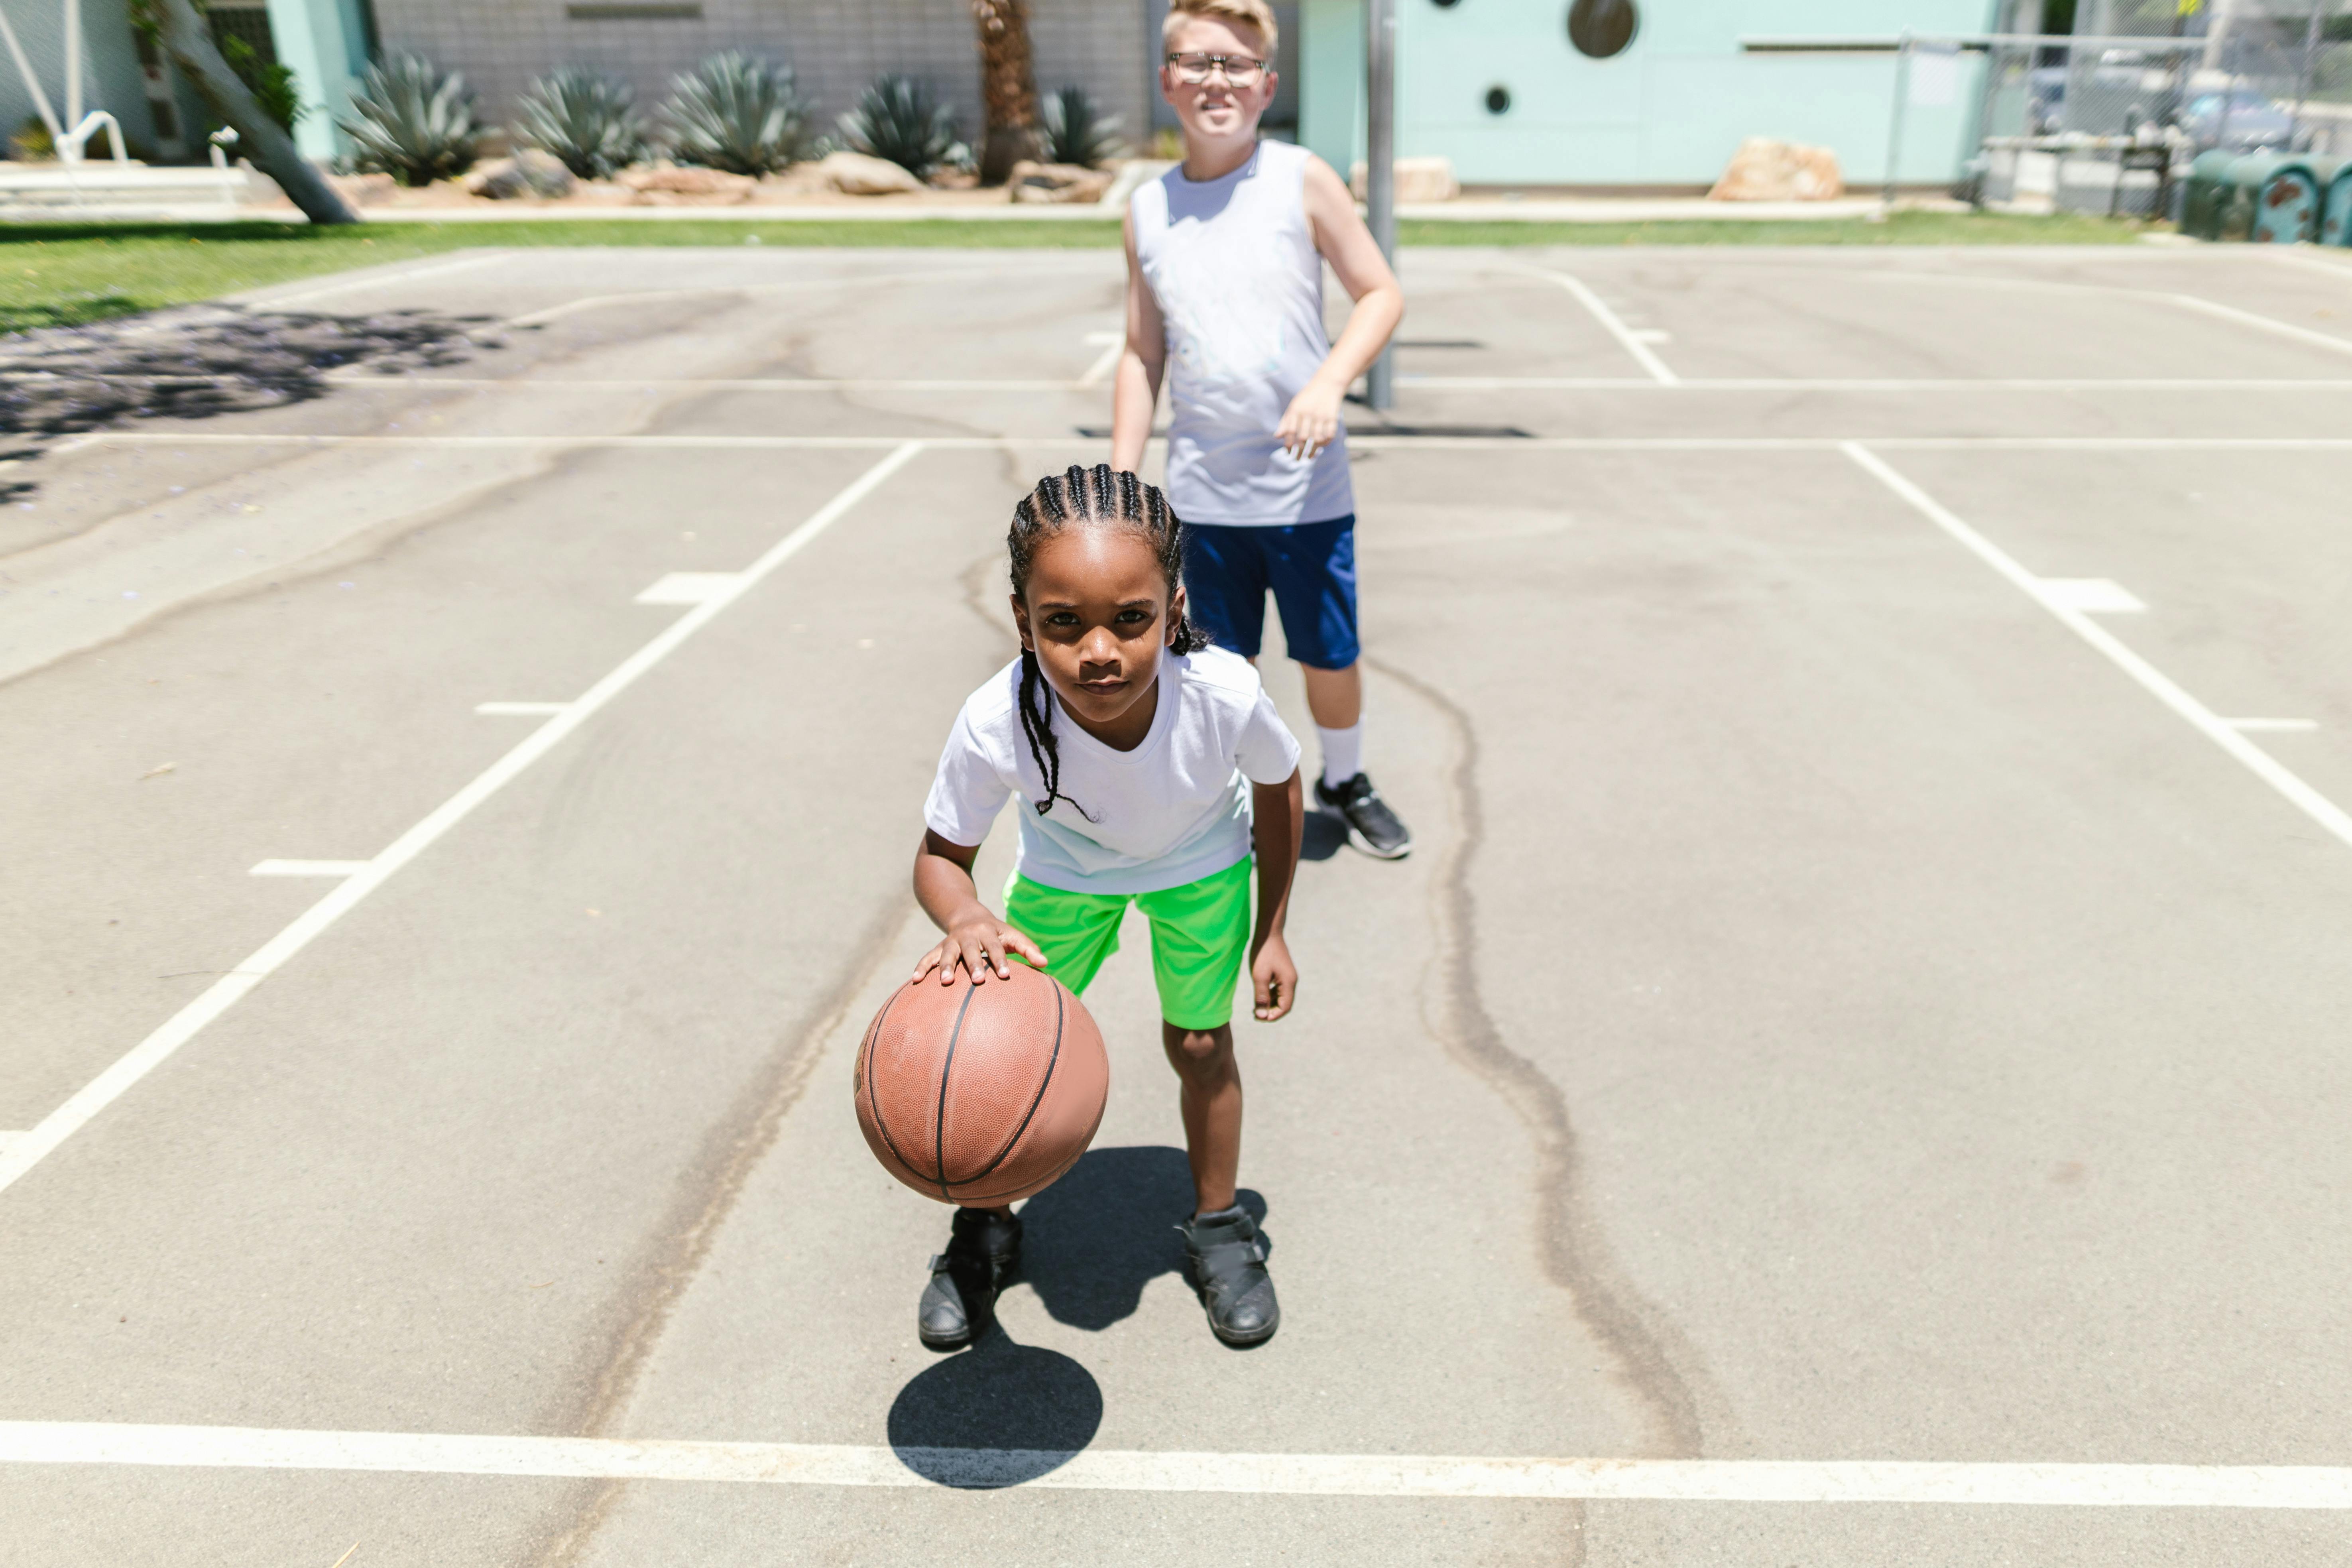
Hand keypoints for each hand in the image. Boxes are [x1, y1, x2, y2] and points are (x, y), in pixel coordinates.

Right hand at [912, 917, 1045, 986]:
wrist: (968, 915)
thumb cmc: (997, 933)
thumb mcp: (1012, 935)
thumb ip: (1028, 949)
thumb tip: (1046, 963)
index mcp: (988, 932)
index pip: (996, 947)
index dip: (1001, 960)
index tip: (1006, 975)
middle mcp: (968, 936)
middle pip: (971, 950)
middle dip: (974, 964)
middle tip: (978, 980)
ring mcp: (952, 942)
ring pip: (948, 954)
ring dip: (946, 967)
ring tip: (946, 982)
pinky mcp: (939, 948)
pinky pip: (928, 958)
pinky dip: (922, 967)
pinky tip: (915, 980)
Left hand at [1249, 931, 1296, 1021]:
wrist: (1268, 933)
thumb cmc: (1262, 953)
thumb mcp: (1259, 976)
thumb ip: (1261, 996)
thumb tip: (1261, 1016)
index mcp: (1289, 983)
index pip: (1285, 1007)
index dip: (1273, 1016)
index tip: (1258, 1018)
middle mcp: (1291, 981)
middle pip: (1284, 1004)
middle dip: (1271, 1012)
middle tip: (1255, 1015)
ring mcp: (1288, 977)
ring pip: (1281, 998)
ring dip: (1270, 1005)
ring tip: (1255, 1008)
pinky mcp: (1283, 973)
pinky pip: (1279, 990)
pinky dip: (1270, 996)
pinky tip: (1259, 996)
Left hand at [1275, 379, 1344, 461]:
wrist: (1327, 383)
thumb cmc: (1307, 398)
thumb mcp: (1294, 406)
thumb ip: (1285, 421)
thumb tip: (1277, 437)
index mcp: (1296, 410)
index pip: (1289, 431)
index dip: (1288, 444)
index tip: (1288, 453)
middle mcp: (1308, 413)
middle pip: (1303, 437)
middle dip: (1300, 451)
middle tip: (1298, 459)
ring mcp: (1321, 416)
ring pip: (1316, 439)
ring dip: (1313, 450)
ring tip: (1310, 456)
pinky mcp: (1332, 417)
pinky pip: (1329, 435)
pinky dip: (1326, 443)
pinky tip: (1321, 446)